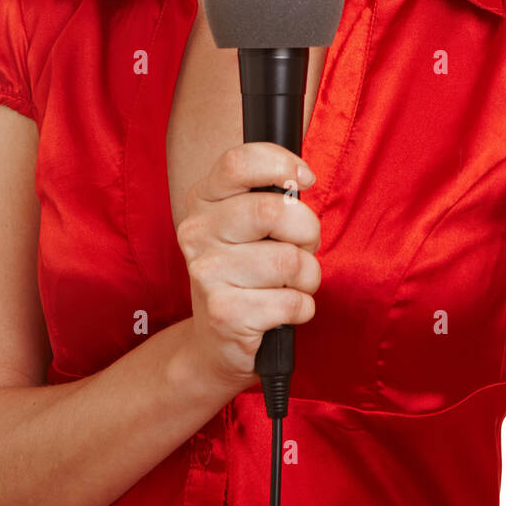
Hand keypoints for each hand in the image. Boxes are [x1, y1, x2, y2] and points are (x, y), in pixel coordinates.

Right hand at [177, 142, 320, 390]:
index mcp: (203, 201)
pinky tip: (283, 310)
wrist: (214, 342)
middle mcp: (197, 233)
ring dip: (308, 276)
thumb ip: (268, 195)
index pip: (238, 162)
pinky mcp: (224, 314)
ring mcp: (207, 274)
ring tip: (291, 285)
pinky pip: (293, 301)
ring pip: (290, 260)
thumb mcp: (246, 225)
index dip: (281, 164)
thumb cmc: (245, 274)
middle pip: (273, 210)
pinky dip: (303, 308)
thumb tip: (300, 178)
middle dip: (307, 231)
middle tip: (302, 246)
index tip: (304, 179)